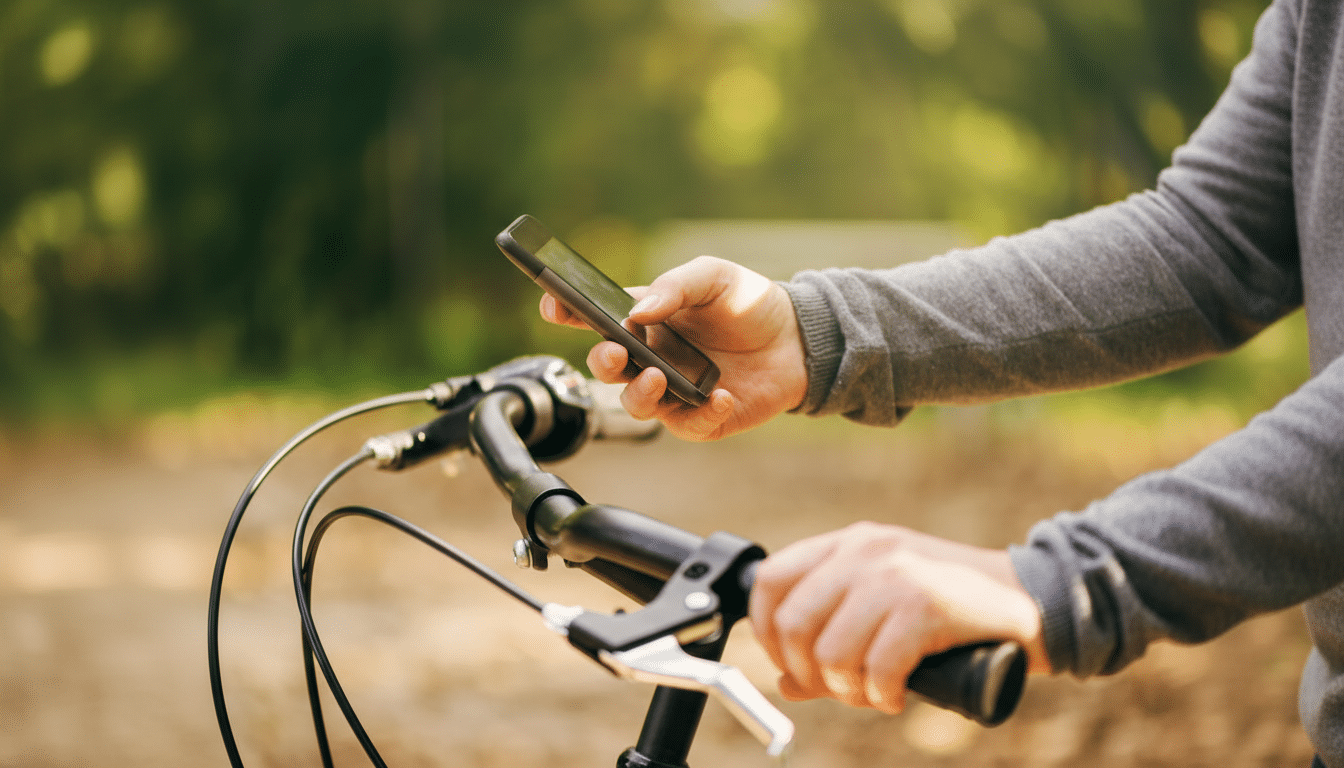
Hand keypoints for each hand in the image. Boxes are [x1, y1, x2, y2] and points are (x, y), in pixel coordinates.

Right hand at [540, 256, 806, 441]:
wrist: (798, 338)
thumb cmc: (747, 303)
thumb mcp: (713, 276)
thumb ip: (676, 285)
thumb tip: (640, 310)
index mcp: (643, 319)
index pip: (593, 317)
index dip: (565, 311)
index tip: (553, 306)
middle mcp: (649, 357)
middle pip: (606, 368)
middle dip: (603, 363)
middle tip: (617, 354)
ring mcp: (672, 390)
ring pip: (636, 404)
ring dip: (640, 394)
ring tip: (661, 377)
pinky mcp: (701, 418)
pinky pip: (688, 425)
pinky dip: (701, 413)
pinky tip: (720, 396)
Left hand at [749, 522, 1047, 713]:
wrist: (1029, 598)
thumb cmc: (951, 610)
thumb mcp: (882, 608)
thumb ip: (830, 636)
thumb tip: (784, 683)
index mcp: (847, 544)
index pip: (770, 580)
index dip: (766, 633)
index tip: (789, 664)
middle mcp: (865, 551)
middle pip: (792, 624)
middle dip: (807, 673)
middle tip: (838, 690)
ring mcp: (896, 574)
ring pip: (832, 653)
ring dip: (848, 691)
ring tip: (873, 694)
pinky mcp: (927, 605)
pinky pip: (878, 669)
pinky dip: (882, 696)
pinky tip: (897, 696)